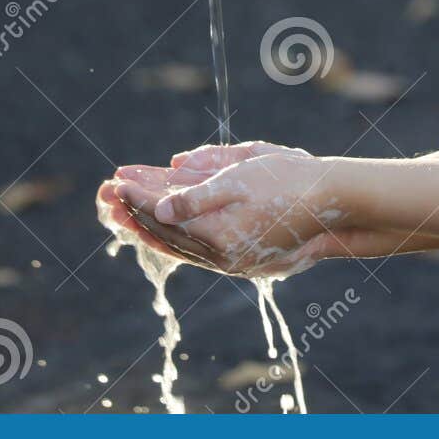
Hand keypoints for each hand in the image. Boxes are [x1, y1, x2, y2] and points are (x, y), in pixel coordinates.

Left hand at [97, 142, 300, 270]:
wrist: (335, 207)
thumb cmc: (292, 182)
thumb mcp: (244, 176)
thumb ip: (199, 194)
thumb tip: (160, 208)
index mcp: (220, 235)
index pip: (164, 215)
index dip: (138, 195)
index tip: (116, 179)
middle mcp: (221, 255)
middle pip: (164, 233)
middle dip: (132, 211)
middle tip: (104, 194)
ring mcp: (230, 262)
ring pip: (176, 244)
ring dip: (146, 224)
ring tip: (119, 209)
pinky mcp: (238, 261)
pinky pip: (193, 249)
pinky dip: (170, 235)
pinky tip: (157, 225)